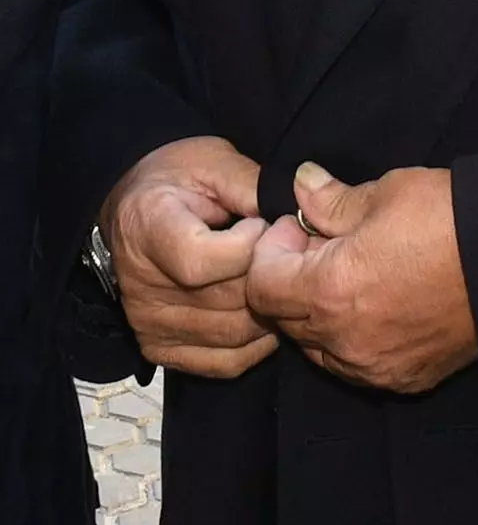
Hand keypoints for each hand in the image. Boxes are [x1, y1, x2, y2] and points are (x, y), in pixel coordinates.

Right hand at [99, 136, 275, 378]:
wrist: (134, 207)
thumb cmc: (179, 179)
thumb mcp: (214, 162)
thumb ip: (252, 185)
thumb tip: (296, 212)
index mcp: (148, 231)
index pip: (202, 262)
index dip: (250, 245)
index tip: (264, 223)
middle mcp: (143, 287)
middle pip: (228, 300)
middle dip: (274, 274)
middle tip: (292, 252)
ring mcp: (150, 324)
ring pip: (235, 334)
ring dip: (274, 309)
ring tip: (283, 278)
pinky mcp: (162, 349)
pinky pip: (225, 362)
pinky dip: (258, 343)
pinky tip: (269, 312)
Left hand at [247, 162, 477, 394]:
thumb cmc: (452, 216)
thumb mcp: (388, 193)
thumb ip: (331, 200)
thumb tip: (300, 185)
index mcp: (328, 291)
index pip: (261, 284)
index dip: (272, 250)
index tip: (300, 227)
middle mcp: (343, 340)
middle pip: (284, 320)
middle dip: (292, 280)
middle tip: (324, 246)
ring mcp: (375, 365)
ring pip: (318, 348)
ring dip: (320, 315)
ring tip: (356, 277)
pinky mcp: (406, 377)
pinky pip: (358, 364)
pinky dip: (355, 339)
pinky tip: (384, 306)